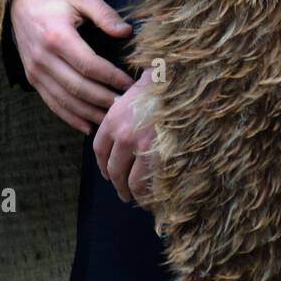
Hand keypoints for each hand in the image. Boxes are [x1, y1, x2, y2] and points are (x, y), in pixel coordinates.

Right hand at [9, 0, 133, 132]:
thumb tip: (126, 32)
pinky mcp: (32, 77)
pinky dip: (70, 117)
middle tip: (126, 106)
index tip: (129, 84)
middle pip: (78, 87)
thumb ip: (104, 13)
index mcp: (56, 36)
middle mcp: (42, 57)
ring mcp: (34, 70)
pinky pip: (52, 102)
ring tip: (111, 118)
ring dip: (90, 113)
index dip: (111, 77)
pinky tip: (87, 125)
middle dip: (104, 99)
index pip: (89, 65)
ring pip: (65, 100)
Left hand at [93, 68, 156, 206]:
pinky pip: (149, 181)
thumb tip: (123, 135)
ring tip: (136, 199)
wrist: (180, 81)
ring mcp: (142, 146)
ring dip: (131, 192)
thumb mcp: (132, 96)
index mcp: (113, 119)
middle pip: (113, 169)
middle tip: (122, 193)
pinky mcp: (160, 153)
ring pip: (130, 180)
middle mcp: (123, 135)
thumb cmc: (159, 85)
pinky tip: (151, 197)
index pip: (99, 150)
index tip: (107, 174)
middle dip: (117, 184)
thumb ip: (123, 117)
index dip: (103, 166)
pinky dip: (148, 193)